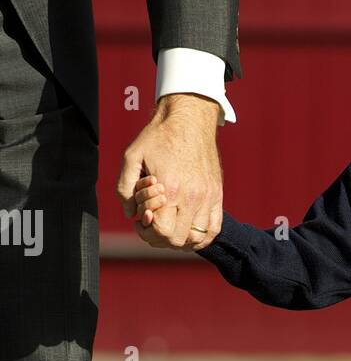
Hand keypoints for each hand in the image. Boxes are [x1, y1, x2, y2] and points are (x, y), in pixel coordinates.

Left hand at [117, 93, 223, 249]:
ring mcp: (207, 198)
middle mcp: (191, 197)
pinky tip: (188, 231)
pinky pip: (214, 229)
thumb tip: (129, 213)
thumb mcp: (131, 156)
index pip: (161, 231)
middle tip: (152, 226)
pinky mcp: (217, 195)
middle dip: (160, 239)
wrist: (189, 120)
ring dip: (180, 241)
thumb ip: (124, 187)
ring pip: (196, 239)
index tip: (140, 221)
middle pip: (177, 240)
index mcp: (170, 189)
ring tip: (169, 228)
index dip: (146, 232)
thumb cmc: (158, 137)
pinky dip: (201, 238)